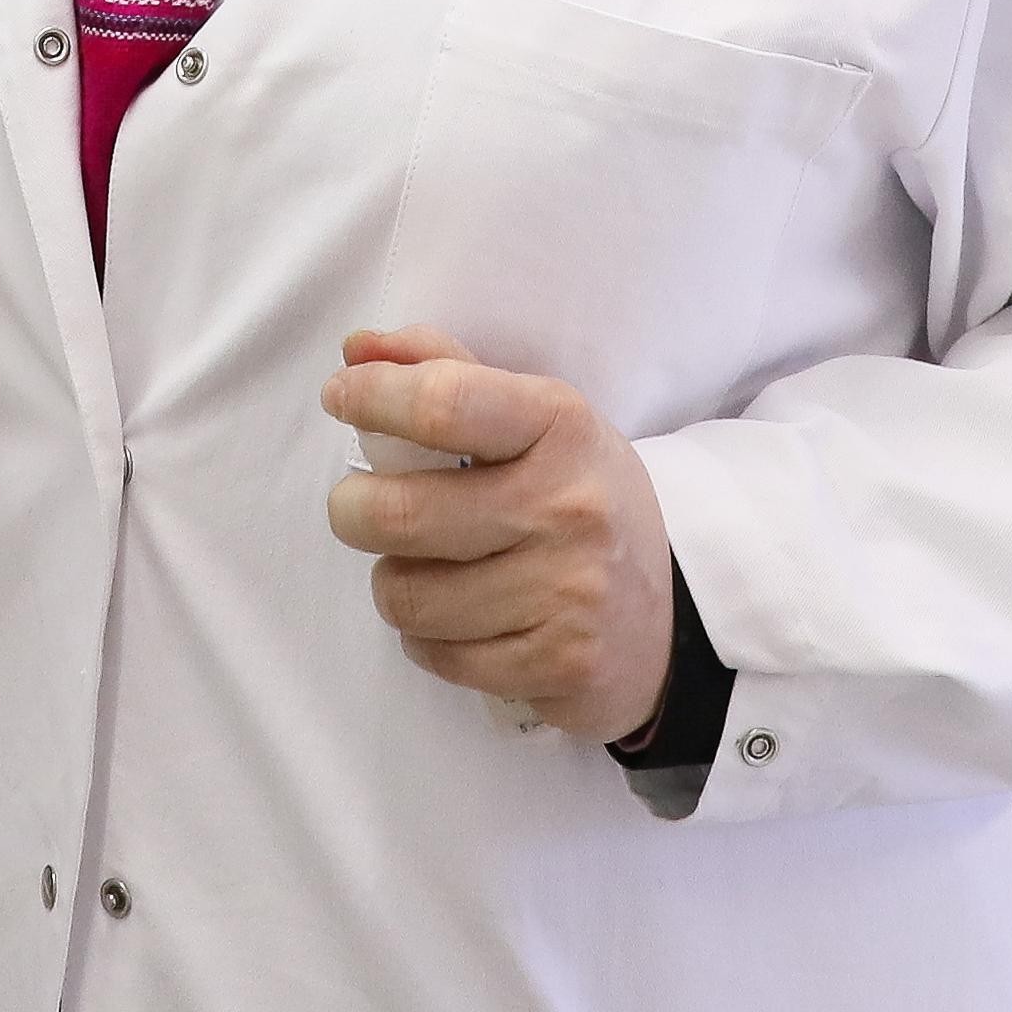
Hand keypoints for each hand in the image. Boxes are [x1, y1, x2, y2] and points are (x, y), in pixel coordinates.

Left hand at [320, 330, 678, 744]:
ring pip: (408, 597)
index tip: (340, 397)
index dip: (372, 398)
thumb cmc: (579, 501)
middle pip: (400, 514)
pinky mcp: (560, 663)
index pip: (442, 403)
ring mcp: (569, 591)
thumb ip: (447, 373)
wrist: (671, 615)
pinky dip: (429, 641)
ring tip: (427, 571)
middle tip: (361, 509)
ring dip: (396, 585)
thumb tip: (355, 348)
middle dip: (353, 511)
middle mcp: (569, 506)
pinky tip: (461, 621)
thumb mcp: (538, 422)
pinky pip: (438, 656)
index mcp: (561, 427)